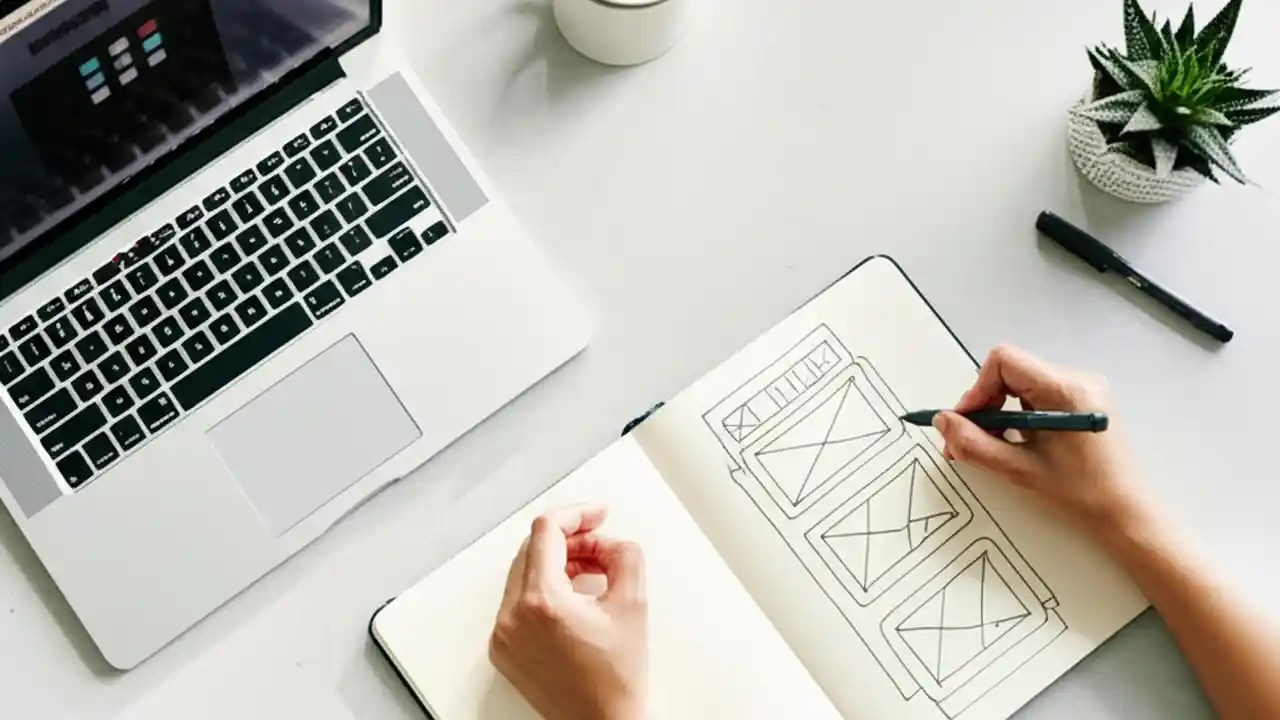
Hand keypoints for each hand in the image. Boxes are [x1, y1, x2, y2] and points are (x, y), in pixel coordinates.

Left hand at [489, 505, 647, 719]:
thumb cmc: (616, 682)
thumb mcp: (634, 604)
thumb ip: (625, 555)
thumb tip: (609, 541)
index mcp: (541, 603)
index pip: (547, 531)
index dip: (576, 514)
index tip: (597, 514)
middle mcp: (512, 617)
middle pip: (533, 549)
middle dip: (570, 540)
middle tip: (601, 545)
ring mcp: (503, 634)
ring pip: (524, 572)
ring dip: (558, 563)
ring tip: (594, 574)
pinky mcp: (503, 648)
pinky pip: (517, 600)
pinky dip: (544, 588)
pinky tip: (574, 597)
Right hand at [932, 345, 1151, 536]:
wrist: (1127, 511)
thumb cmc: (1081, 493)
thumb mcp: (1019, 469)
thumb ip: (973, 443)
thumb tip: (942, 422)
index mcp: (1065, 390)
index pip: (1004, 361)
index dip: (977, 388)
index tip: (966, 420)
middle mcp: (1078, 379)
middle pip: (1012, 371)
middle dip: (985, 403)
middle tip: (970, 438)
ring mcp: (1085, 388)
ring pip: (1023, 383)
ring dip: (1001, 410)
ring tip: (995, 444)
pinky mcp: (1086, 399)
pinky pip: (1040, 393)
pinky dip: (1020, 413)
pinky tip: (1019, 441)